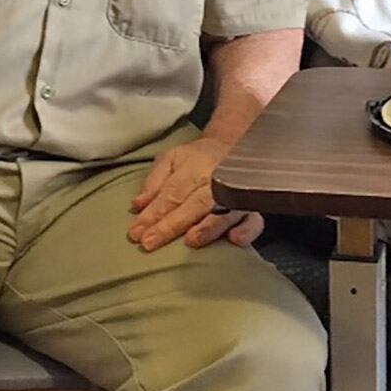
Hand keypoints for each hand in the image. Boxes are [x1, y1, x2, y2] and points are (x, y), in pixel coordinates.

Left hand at [128, 136, 264, 250]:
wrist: (231, 147)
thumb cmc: (195, 159)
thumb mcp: (170, 159)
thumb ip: (154, 182)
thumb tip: (137, 206)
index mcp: (194, 166)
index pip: (172, 192)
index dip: (153, 213)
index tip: (136, 233)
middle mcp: (216, 180)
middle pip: (194, 204)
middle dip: (172, 225)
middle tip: (150, 242)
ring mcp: (236, 195)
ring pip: (224, 212)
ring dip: (209, 227)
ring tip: (191, 241)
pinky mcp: (252, 208)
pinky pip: (254, 220)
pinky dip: (246, 230)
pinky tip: (234, 240)